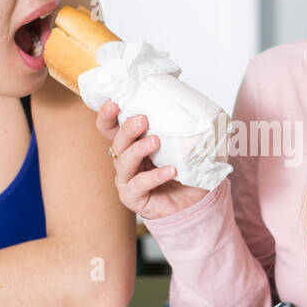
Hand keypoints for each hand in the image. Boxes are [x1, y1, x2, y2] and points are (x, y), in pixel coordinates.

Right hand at [96, 99, 208, 219]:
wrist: (193, 203)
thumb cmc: (185, 173)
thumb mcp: (185, 146)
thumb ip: (184, 128)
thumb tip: (199, 107)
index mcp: (132, 143)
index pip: (111, 127)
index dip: (107, 115)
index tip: (114, 102)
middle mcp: (126, 160)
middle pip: (117, 141)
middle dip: (127, 128)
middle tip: (143, 119)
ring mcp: (127, 179)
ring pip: (124, 161)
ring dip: (139, 149)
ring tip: (156, 141)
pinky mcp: (132, 197)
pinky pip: (139, 185)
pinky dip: (154, 176)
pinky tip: (171, 170)